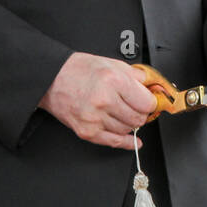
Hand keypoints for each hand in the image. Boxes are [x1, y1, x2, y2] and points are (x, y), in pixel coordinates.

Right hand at [38, 52, 154, 148]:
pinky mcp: (87, 131)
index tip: (150, 102)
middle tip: (137, 107)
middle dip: (141, 113)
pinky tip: (134, 142)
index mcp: (114, 81)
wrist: (52, 79)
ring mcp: (95, 119)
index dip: (151, 102)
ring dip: (130, 124)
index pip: (146, 103)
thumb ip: (136, 76)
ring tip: (124, 114)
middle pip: (138, 118)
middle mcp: (105, 101)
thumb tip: (154, 86)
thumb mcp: (112, 64)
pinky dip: (127, 143)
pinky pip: (113, 142)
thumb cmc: (80, 69)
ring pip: (127, 130)